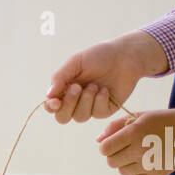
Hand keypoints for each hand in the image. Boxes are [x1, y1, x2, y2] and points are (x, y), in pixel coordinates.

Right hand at [44, 31, 167, 123]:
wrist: (126, 56)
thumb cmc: (100, 56)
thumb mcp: (76, 62)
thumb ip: (60, 77)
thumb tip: (48, 96)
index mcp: (65, 89)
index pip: (52, 106)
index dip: (51, 107)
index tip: (55, 101)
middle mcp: (75, 101)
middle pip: (62, 118)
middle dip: (68, 104)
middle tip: (77, 88)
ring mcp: (90, 107)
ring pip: (80, 117)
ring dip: (86, 100)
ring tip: (95, 85)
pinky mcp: (105, 110)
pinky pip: (96, 113)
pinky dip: (100, 100)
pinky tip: (105, 89)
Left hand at [96, 102, 174, 174]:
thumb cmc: (161, 120)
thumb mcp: (139, 116)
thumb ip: (115, 126)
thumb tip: (97, 141)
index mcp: (134, 133)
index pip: (104, 149)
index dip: (106, 146)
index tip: (114, 143)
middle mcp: (141, 150)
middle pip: (111, 162)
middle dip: (115, 155)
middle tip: (127, 147)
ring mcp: (149, 164)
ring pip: (122, 171)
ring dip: (126, 163)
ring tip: (139, 153)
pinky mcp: (157, 174)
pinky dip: (137, 172)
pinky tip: (147, 161)